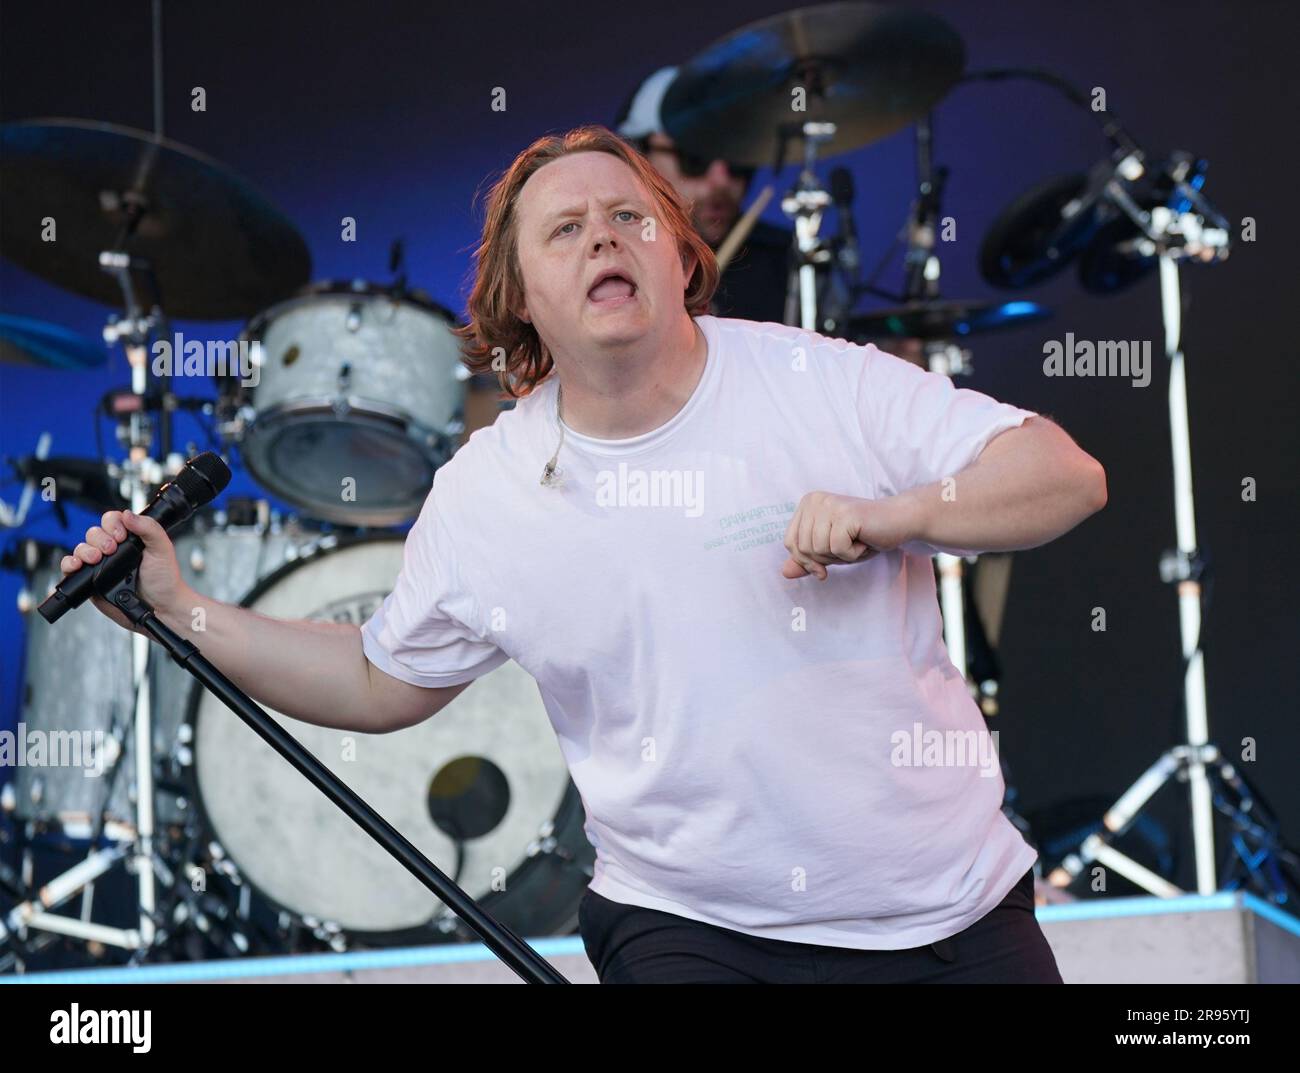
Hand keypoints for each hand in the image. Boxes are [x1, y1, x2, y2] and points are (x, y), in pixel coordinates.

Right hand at [58, 509, 188, 634]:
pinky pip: (71, 567)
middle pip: (94, 533)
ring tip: (97, 558)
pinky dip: (69, 564)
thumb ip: (149, 528)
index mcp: (130, 537)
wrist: (160, 607)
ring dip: (85, 551)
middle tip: (111, 549)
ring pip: (81, 548)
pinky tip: (77, 565)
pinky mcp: (90, 580)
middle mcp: (113, 549)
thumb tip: (128, 514)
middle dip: (100, 539)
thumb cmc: (164, 579)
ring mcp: (101, 564)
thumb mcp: (162, 548)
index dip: (112, 524)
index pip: (112, 520)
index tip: (121, 535)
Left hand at [781, 492, 914, 579]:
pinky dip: (853, 553)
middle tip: (848, 545)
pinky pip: (837, 549)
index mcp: (807, 504)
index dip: (806, 561)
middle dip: (827, 558)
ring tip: (856, 541)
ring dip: (841, 555)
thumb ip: (807, 560)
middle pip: (803, 549)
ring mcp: (829, 505)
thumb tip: (784, 573)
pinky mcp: (845, 514)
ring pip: (818, 550)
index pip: (790, 543)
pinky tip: (864, 540)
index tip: (823, 566)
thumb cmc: (864, 536)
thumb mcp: (830, 551)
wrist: (900, 521)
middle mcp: (814, 500)